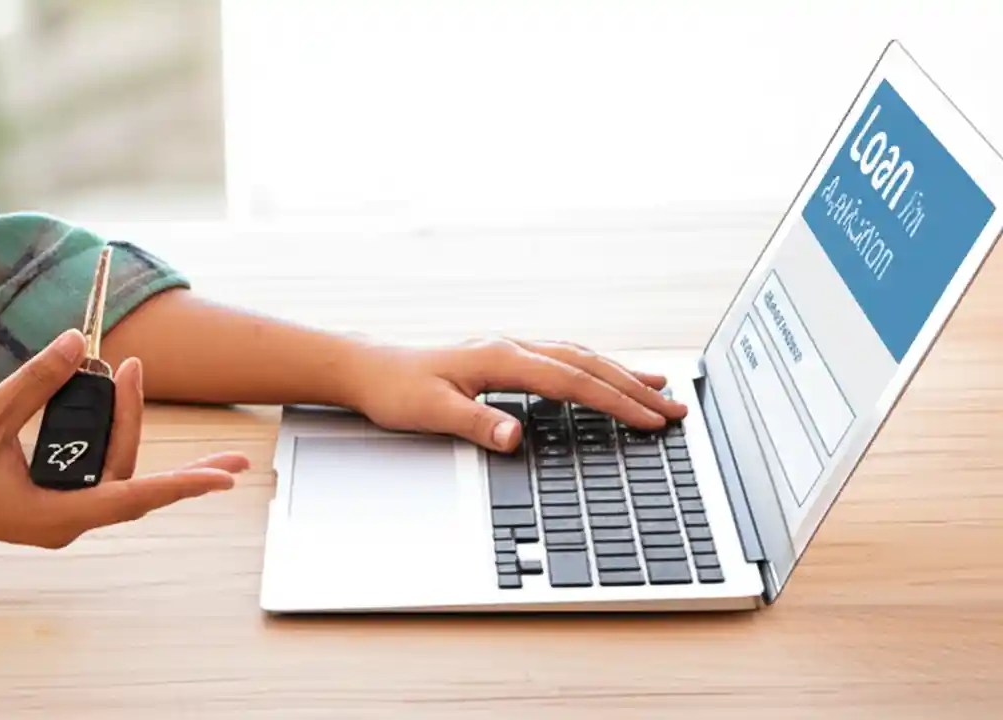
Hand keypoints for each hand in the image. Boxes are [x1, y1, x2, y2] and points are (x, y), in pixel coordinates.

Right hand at [0, 330, 248, 548]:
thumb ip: (34, 382)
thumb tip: (76, 341)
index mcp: (54, 515)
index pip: (134, 497)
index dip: (183, 484)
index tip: (224, 477)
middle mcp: (64, 520)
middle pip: (125, 471)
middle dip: (135, 417)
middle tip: (138, 367)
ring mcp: (56, 512)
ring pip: (111, 469)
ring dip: (119, 421)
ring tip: (125, 373)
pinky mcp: (46, 499)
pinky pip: (92, 468)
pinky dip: (101, 433)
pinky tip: (110, 402)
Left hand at [345, 338, 686, 451]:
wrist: (370, 368)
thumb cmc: (398, 390)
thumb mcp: (433, 413)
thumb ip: (478, 424)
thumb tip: (516, 437)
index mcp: (502, 359)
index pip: (574, 382)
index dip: (616, 402)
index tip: (651, 419)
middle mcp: (512, 347)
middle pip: (587, 364)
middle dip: (634, 387)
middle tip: (676, 407)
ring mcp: (510, 349)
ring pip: (579, 356)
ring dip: (621, 372)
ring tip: (660, 386)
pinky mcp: (504, 357)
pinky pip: (563, 358)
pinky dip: (594, 367)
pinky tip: (605, 376)